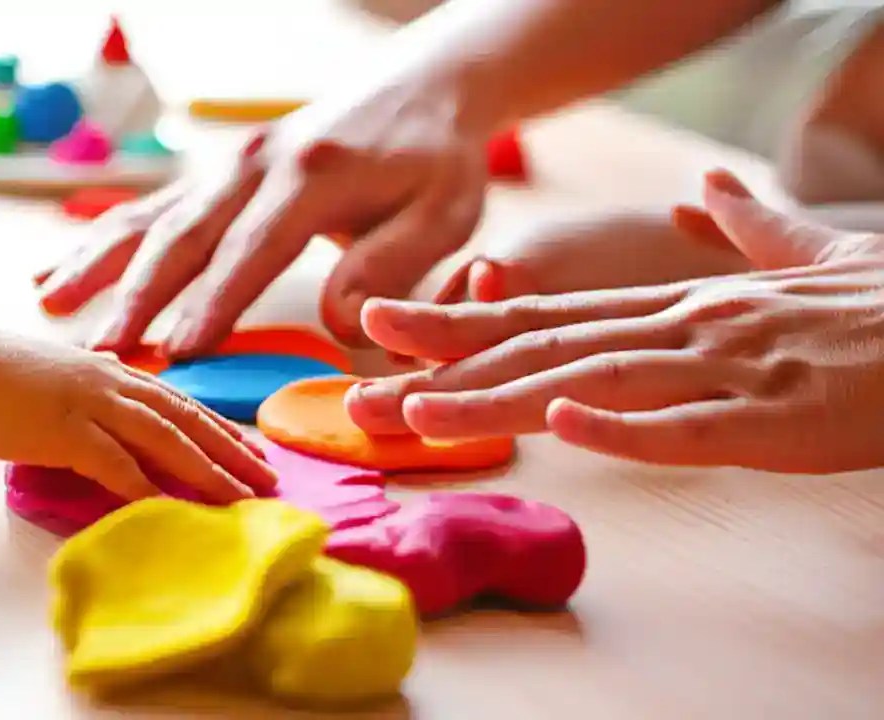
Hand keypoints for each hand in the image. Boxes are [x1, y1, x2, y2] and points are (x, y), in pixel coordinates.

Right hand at [0, 328, 277, 501]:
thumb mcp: (53, 380)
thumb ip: (86, 395)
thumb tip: (107, 414)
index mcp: (109, 371)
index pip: (180, 402)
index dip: (221, 428)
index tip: (252, 452)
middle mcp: (111, 382)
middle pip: (187, 419)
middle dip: (233, 451)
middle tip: (270, 479)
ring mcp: (89, 403)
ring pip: (165, 439)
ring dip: (208, 470)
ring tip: (241, 498)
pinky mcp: (63, 428)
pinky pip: (115, 463)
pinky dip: (147, 487)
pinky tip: (173, 507)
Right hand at [39, 35, 489, 356]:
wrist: (419, 86)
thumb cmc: (436, 160)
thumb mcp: (442, 214)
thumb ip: (391, 266)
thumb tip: (338, 322)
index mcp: (313, 177)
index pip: (253, 247)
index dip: (214, 301)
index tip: (178, 352)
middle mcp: (256, 165)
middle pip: (185, 233)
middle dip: (139, 293)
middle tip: (103, 349)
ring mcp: (229, 165)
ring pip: (152, 216)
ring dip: (99, 260)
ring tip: (49, 301)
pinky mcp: (217, 173)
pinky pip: (151, 206)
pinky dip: (103, 237)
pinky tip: (59, 264)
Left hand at [346, 170, 883, 472]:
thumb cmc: (882, 308)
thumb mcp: (801, 260)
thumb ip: (743, 230)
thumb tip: (705, 193)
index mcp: (676, 304)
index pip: (543, 314)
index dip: (457, 323)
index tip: (383, 329)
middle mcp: (683, 328)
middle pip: (543, 347)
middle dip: (444, 367)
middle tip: (359, 386)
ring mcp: (727, 369)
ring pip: (591, 383)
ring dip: (501, 399)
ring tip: (419, 412)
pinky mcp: (778, 417)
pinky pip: (690, 426)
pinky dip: (625, 427)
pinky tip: (562, 424)